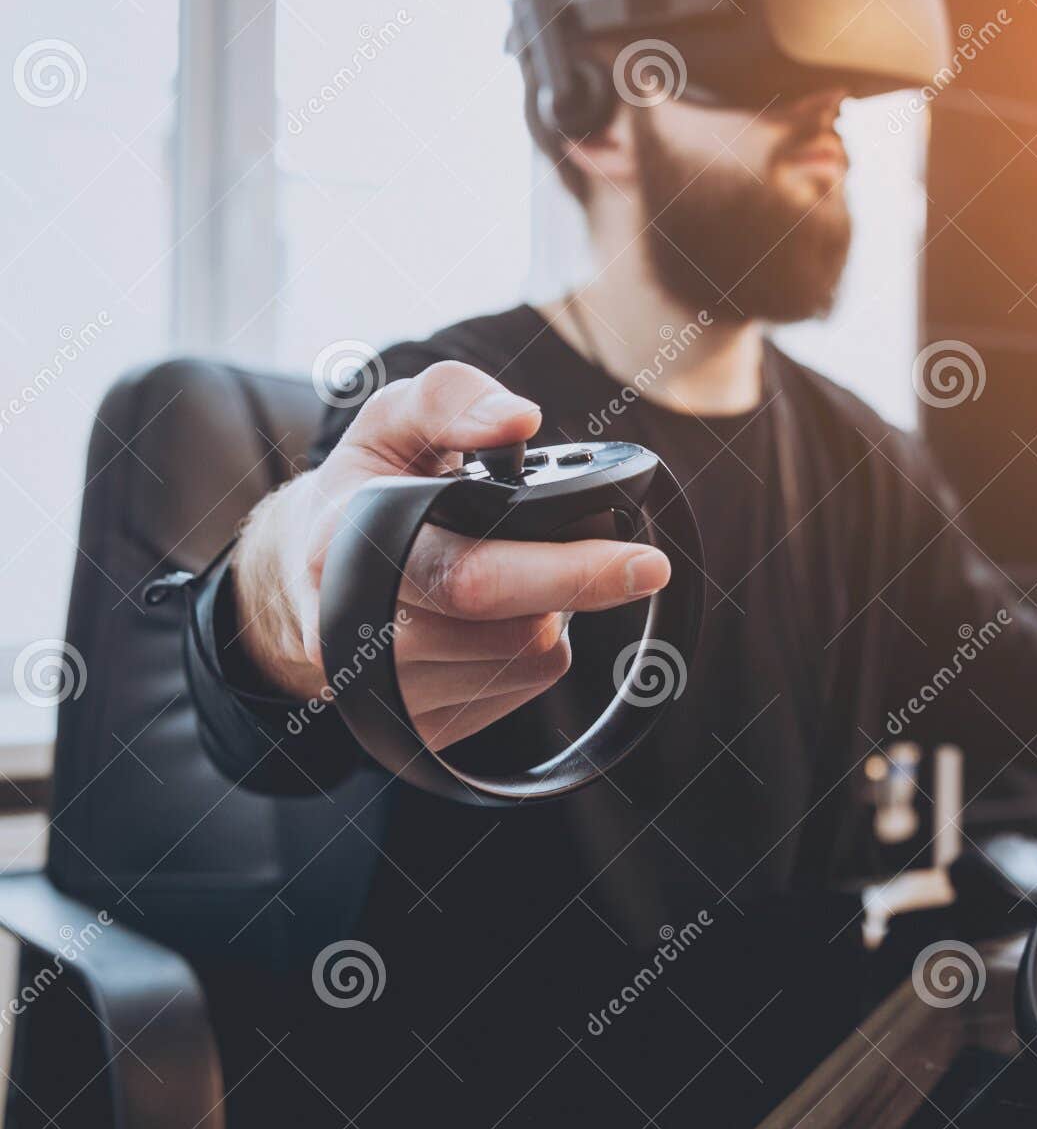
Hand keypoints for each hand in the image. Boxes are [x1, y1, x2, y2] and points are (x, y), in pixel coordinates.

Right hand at [232, 360, 669, 749]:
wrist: (297, 576)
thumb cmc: (363, 487)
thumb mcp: (391, 419)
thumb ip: (451, 399)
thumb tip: (518, 419)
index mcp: (349, 547)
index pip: (472, 575)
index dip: (566, 571)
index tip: (646, 562)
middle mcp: (358, 633)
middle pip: (512, 630)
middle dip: (573, 586)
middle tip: (619, 557)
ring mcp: (385, 694)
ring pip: (526, 661)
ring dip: (549, 613)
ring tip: (512, 568)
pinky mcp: (418, 729)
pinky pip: (520, 690)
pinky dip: (532, 647)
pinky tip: (499, 613)